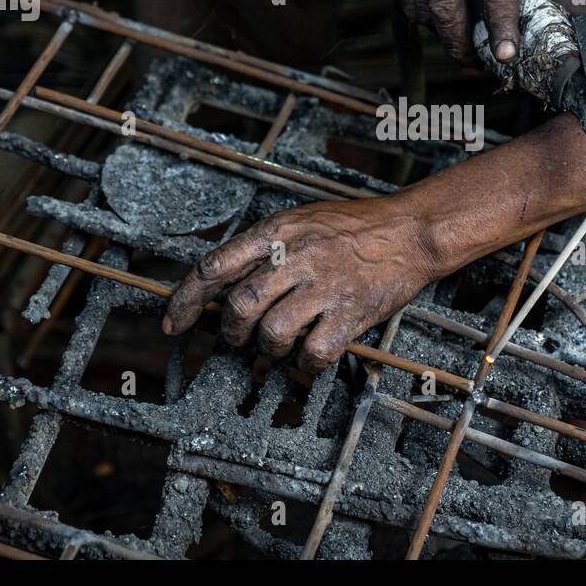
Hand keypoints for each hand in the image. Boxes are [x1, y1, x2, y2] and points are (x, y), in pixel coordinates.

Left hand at [162, 195, 445, 371]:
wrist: (411, 230)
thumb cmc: (355, 226)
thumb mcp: (302, 219)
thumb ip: (264, 247)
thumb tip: (224, 283)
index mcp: (278, 230)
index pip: (215, 266)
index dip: (186, 300)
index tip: (174, 323)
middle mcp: (297, 256)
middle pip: (240, 305)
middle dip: (232, 332)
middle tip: (239, 338)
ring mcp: (325, 285)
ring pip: (272, 333)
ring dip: (268, 349)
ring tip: (278, 345)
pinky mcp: (351, 313)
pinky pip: (314, 353)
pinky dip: (305, 366)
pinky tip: (309, 360)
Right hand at [389, 0, 547, 64]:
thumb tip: (542, 10)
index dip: (501, 23)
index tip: (505, 54)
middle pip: (448, 5)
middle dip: (461, 43)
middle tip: (475, 60)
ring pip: (425, 10)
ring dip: (443, 33)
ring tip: (460, 34)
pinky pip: (409, 2)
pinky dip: (427, 18)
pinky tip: (441, 12)